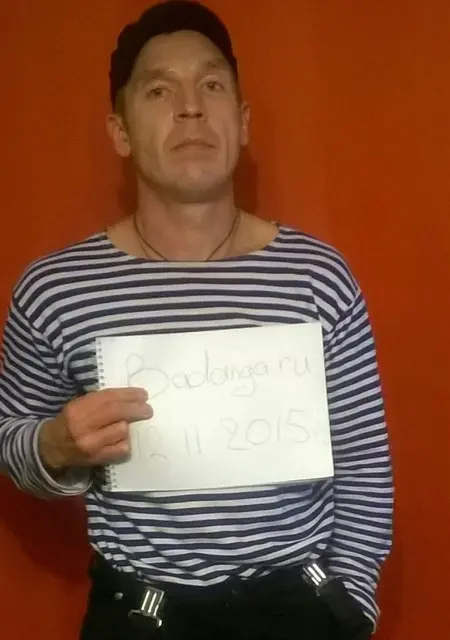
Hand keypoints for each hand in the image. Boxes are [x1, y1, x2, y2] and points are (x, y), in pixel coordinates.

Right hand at [38, 387, 152, 469]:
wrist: (52, 447)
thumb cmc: (70, 421)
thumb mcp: (79, 405)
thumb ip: (100, 401)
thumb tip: (130, 396)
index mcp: (79, 408)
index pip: (109, 398)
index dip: (129, 395)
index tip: (143, 394)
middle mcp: (83, 425)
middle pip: (118, 412)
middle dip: (137, 409)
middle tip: (148, 409)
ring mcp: (90, 443)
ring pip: (122, 430)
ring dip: (128, 427)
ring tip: (127, 426)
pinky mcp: (97, 458)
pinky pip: (122, 448)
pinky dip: (125, 443)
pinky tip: (122, 440)